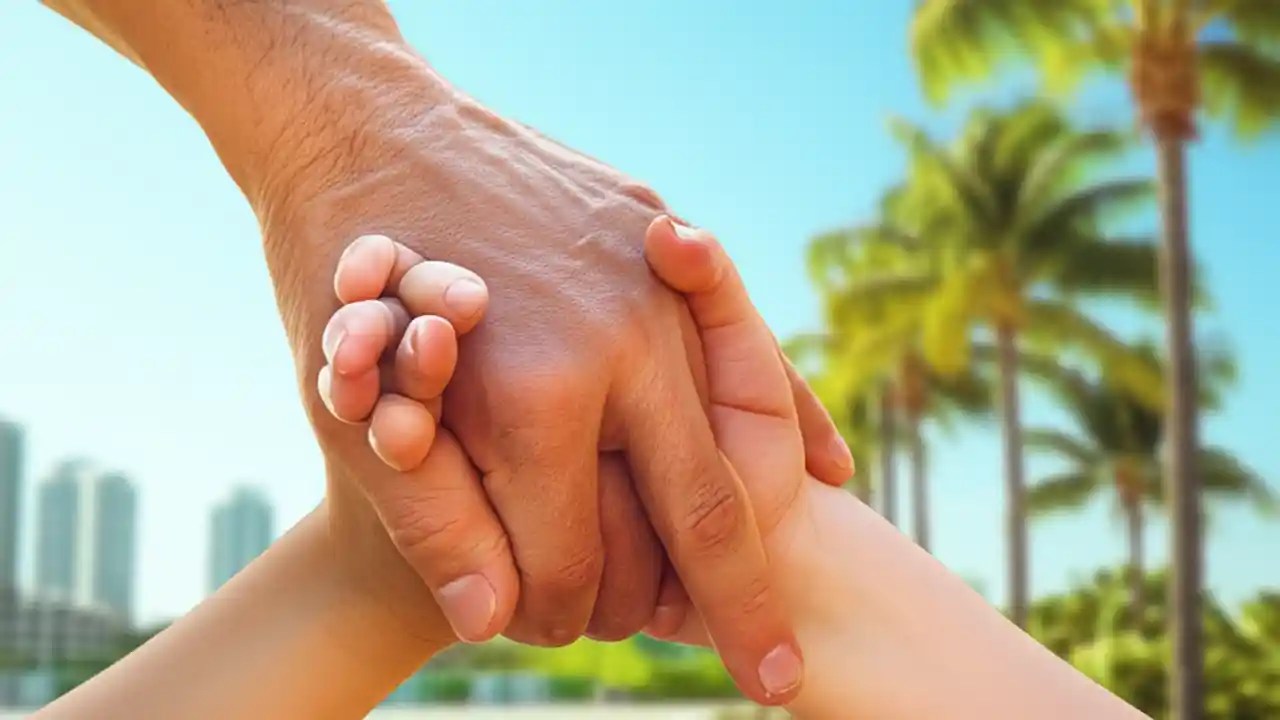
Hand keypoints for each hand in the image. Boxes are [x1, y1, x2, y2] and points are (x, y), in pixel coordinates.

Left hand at [259, 64, 849, 703]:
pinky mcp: (661, 242)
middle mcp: (620, 344)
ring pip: (737, 439)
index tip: (554, 629)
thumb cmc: (339, 282)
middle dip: (737, 616)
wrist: (365, 128)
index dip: (560, 618)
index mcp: (535, 399)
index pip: (574, 565)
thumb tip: (497, 623)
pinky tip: (826, 474)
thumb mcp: (352, 413)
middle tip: (775, 677)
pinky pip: (745, 351)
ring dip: (756, 527)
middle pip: (702, 521)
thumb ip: (434, 523)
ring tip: (773, 596)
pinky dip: (792, 419)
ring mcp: (654, 285)